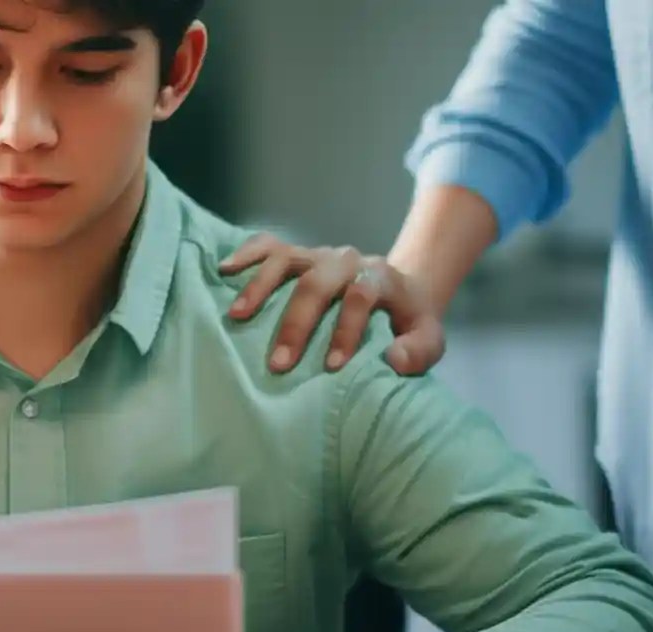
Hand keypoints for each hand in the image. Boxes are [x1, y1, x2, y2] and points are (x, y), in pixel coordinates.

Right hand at [220, 234, 444, 374]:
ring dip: (259, 287)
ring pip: (286, 260)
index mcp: (381, 276)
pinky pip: (268, 246)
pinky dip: (245, 255)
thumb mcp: (429, 338)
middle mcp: (347, 260)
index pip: (361, 296)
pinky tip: (223, 270)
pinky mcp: (298, 254)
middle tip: (278, 363)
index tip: (330, 365)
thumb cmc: (407, 322)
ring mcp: (319, 254)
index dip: (346, 329)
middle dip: (296, 323)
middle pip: (317, 282)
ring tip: (237, 316)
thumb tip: (394, 360)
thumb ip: (421, 350)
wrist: (398, 290)